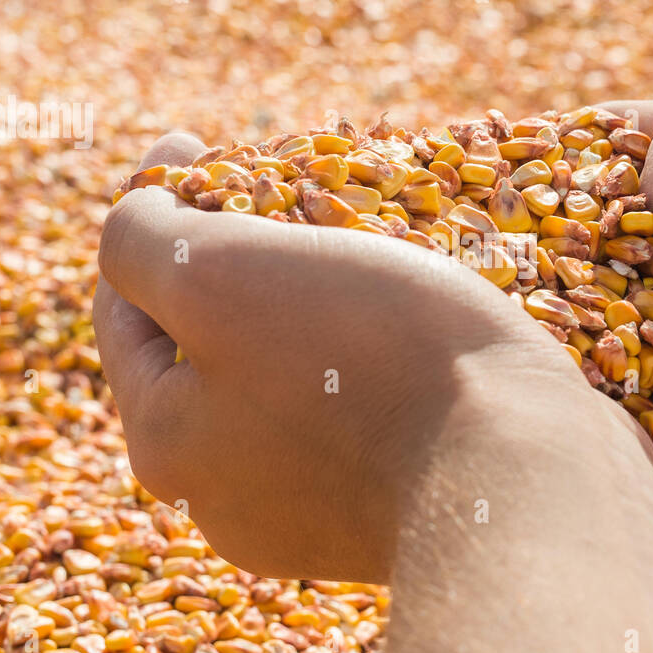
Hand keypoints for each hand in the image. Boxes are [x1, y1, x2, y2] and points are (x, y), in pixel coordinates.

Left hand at [92, 131, 645, 582]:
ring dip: (304, 296)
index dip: (153, 212)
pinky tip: (405, 304)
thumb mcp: (222, 276)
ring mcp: (310, 509)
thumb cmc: (372, 359)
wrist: (526, 473)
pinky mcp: (388, 503)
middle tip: (276, 178)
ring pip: (284, 367)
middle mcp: (223, 492)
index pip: (125, 305)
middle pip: (205, 340)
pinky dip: (362, 347)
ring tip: (349, 227)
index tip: (191, 143)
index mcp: (166, 441)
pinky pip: (350, 402)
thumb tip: (137, 213)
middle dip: (234, 254)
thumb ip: (142, 239)